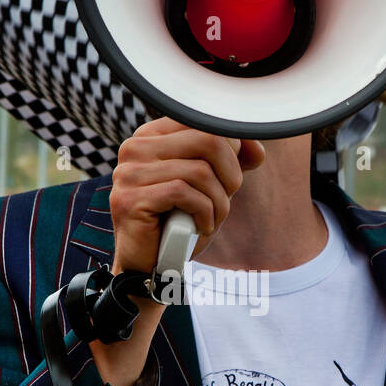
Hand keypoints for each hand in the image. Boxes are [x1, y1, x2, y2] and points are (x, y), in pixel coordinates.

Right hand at [109, 117, 265, 274]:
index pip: (204, 122)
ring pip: (199, 171)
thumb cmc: (177, 223)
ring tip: (213, 219)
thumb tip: (257, 149)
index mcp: (151, 136)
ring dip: (218, 201)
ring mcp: (129, 173)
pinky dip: (204, 213)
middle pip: (207, 141)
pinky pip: (184, 194)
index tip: (236, 176)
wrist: (149, 264)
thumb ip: (229, 162)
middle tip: (225, 200)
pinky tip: (201, 227)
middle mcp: (135, 148)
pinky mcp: (131, 199)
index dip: (232, 147)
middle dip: (230, 175)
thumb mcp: (208, 187)